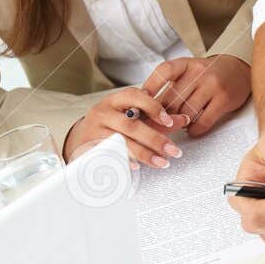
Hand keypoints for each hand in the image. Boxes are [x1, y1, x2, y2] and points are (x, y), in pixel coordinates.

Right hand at [63, 87, 181, 168]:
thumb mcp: (131, 116)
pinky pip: (109, 155)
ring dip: (145, 154)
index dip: (153, 107)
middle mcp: (103, 112)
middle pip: (131, 125)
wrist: (80, 137)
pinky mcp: (89, 147)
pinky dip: (124, 161)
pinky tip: (137, 167)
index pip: (134, 96)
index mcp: (115, 100)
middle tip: (174, 150)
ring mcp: (94, 131)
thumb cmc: (111, 124)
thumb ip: (157, 119)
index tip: (169, 121)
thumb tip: (183, 120)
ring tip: (163, 162)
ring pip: (122, 142)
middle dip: (156, 139)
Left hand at [143, 55, 251, 137]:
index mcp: (186, 63)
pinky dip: (193, 130)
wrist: (238, 71)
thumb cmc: (207, 75)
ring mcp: (212, 85)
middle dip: (160, 116)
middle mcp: (199, 72)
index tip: (140, 102)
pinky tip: (191, 129)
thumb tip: (145, 110)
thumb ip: (170, 87)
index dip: (150, 87)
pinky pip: (203, 122)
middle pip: (172, 99)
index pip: (163, 72)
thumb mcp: (188, 73)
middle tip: (152, 128)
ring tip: (176, 126)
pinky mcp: (224, 100)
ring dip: (178, 124)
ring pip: (186, 113)